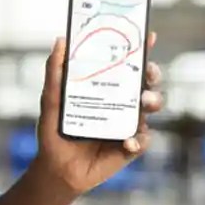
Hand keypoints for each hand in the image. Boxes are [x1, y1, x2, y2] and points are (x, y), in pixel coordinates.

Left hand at [31, 31, 163, 194]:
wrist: (56, 168)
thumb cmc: (54, 131)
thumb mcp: (51, 99)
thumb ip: (54, 72)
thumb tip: (60, 40)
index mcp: (107, 87)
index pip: (127, 65)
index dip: (141, 50)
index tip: (148, 36)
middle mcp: (122, 103)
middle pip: (147, 82)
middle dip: (153, 74)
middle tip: (148, 72)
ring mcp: (129, 124)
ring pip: (152, 107)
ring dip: (152, 101)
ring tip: (143, 102)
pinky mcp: (131, 147)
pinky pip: (143, 140)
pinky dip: (138, 139)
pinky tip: (128, 141)